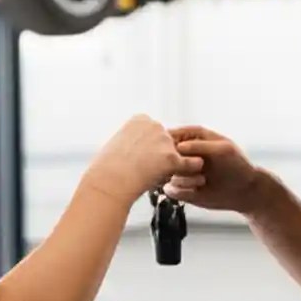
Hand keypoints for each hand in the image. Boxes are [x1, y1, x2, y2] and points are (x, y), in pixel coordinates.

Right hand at [83, 115, 203, 203]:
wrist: (109, 181)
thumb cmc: (107, 168)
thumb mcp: (116, 144)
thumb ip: (131, 141)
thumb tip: (136, 148)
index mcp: (140, 119)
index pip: (154, 131)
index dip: (152, 146)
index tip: (144, 157)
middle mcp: (154, 125)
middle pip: (168, 140)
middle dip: (164, 153)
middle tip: (154, 169)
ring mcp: (164, 141)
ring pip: (178, 152)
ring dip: (174, 163)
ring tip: (164, 177)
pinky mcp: (171, 157)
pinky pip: (189, 163)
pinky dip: (191, 169)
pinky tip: (193, 175)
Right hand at [163, 126, 264, 213]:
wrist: (244, 190)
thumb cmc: (237, 165)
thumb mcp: (223, 149)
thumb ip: (200, 145)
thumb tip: (178, 147)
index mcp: (191, 137)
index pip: (168, 135)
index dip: (169, 143)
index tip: (179, 152)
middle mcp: (181, 155)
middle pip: (162, 156)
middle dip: (174, 163)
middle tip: (194, 168)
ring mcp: (180, 172)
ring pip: (165, 174)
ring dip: (183, 178)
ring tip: (202, 180)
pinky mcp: (181, 189)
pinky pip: (170, 190)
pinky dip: (182, 191)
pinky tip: (197, 190)